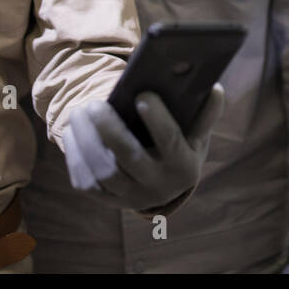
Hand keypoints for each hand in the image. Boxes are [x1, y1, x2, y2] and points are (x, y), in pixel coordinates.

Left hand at [63, 84, 224, 211]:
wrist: (166, 186)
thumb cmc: (182, 147)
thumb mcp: (197, 134)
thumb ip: (206, 112)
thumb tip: (216, 88)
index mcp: (183, 166)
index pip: (170, 142)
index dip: (157, 120)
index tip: (142, 96)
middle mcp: (158, 186)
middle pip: (128, 158)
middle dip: (108, 129)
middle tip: (93, 104)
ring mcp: (131, 197)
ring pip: (102, 172)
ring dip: (85, 141)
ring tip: (78, 113)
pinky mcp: (109, 200)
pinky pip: (86, 182)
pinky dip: (75, 157)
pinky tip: (72, 132)